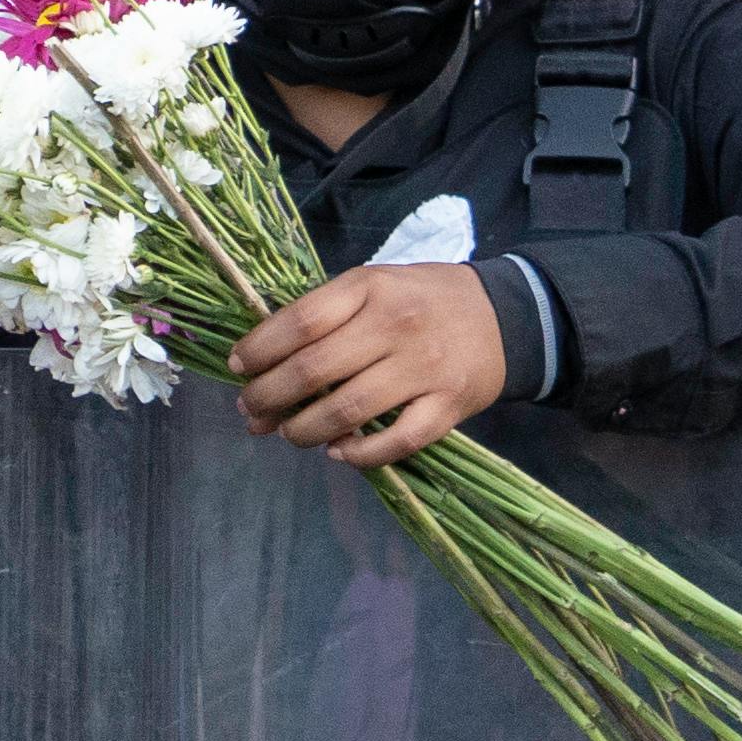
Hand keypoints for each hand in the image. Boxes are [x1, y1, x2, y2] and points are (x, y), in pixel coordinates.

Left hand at [230, 262, 508, 468]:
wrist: (503, 316)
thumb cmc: (420, 300)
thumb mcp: (372, 286)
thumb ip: (323, 318)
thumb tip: (259, 364)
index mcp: (370, 287)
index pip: (299, 322)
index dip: (259, 350)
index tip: (238, 368)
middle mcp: (395, 325)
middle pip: (313, 370)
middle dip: (269, 397)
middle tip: (251, 410)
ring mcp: (424, 368)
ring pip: (347, 411)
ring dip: (303, 429)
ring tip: (287, 432)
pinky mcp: (449, 406)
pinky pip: (396, 441)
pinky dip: (359, 454)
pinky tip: (337, 452)